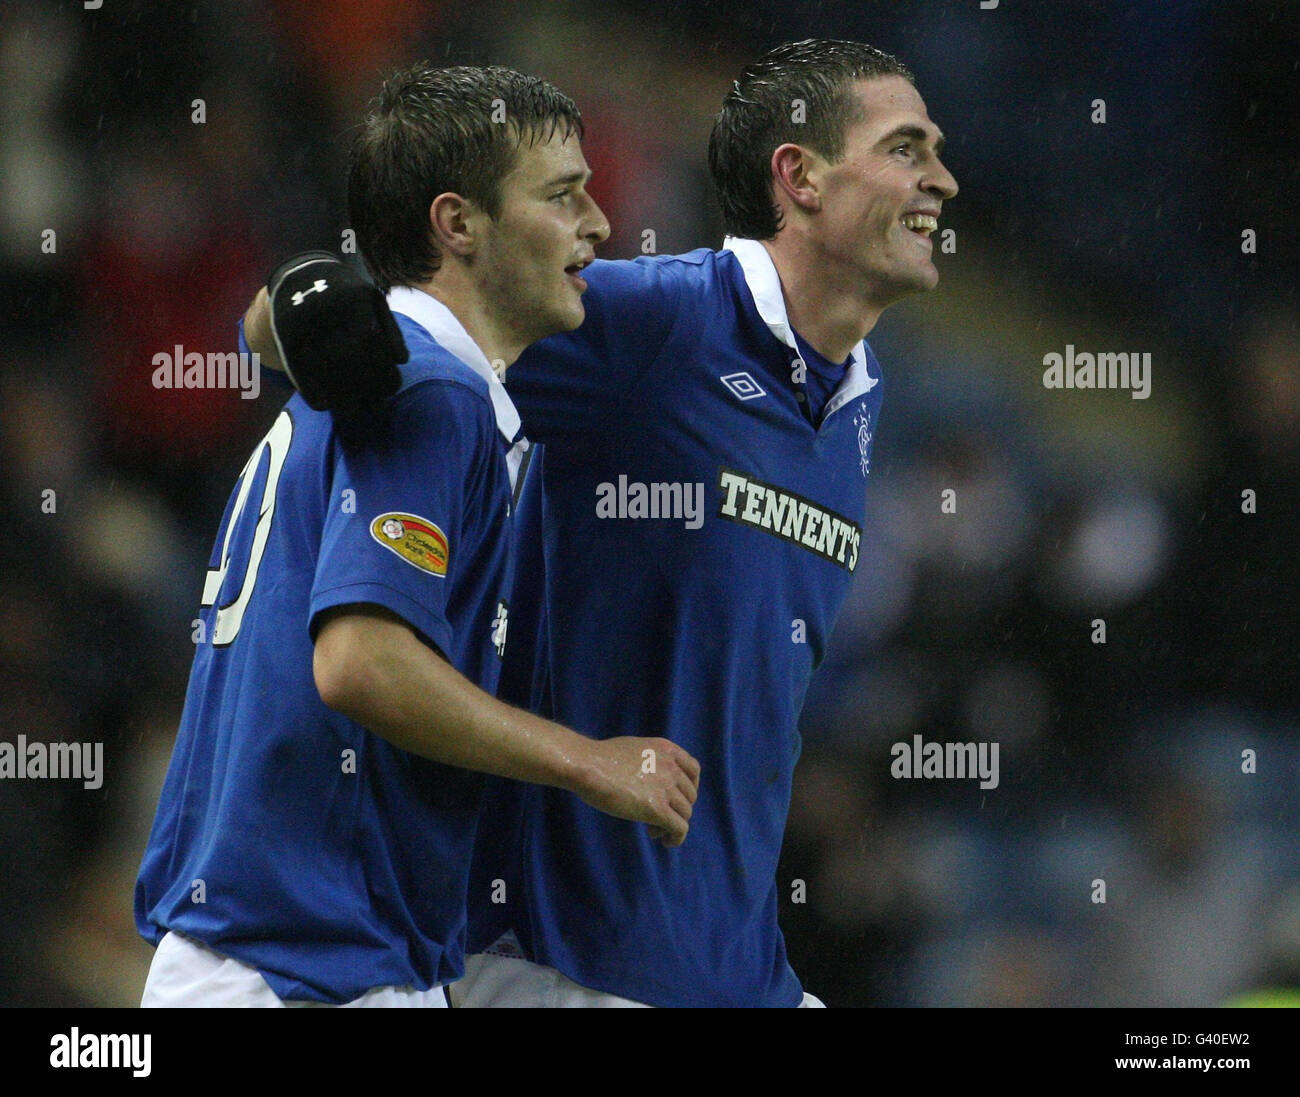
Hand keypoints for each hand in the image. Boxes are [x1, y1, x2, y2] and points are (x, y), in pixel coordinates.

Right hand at [264, 251, 406, 413]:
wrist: (298, 278)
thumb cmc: (347, 297)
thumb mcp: (372, 300)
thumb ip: (390, 329)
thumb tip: (401, 360)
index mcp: (352, 299)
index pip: (372, 343)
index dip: (385, 371)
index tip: (392, 387)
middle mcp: (326, 312)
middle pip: (351, 359)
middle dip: (369, 386)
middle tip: (378, 401)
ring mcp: (303, 326)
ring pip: (325, 370)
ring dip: (343, 397)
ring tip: (357, 408)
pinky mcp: (287, 340)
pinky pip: (299, 371)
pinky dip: (314, 394)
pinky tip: (327, 405)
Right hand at [574, 737, 700, 847]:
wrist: (587, 766)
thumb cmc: (600, 759)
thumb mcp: (635, 749)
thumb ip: (651, 761)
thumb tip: (655, 782)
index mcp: (666, 749)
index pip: (694, 770)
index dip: (689, 787)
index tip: (677, 799)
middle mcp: (671, 767)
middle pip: (690, 795)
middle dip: (676, 808)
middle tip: (657, 818)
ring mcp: (666, 787)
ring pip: (685, 813)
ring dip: (672, 824)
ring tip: (653, 830)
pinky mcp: (657, 808)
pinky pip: (679, 828)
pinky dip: (676, 838)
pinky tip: (665, 841)